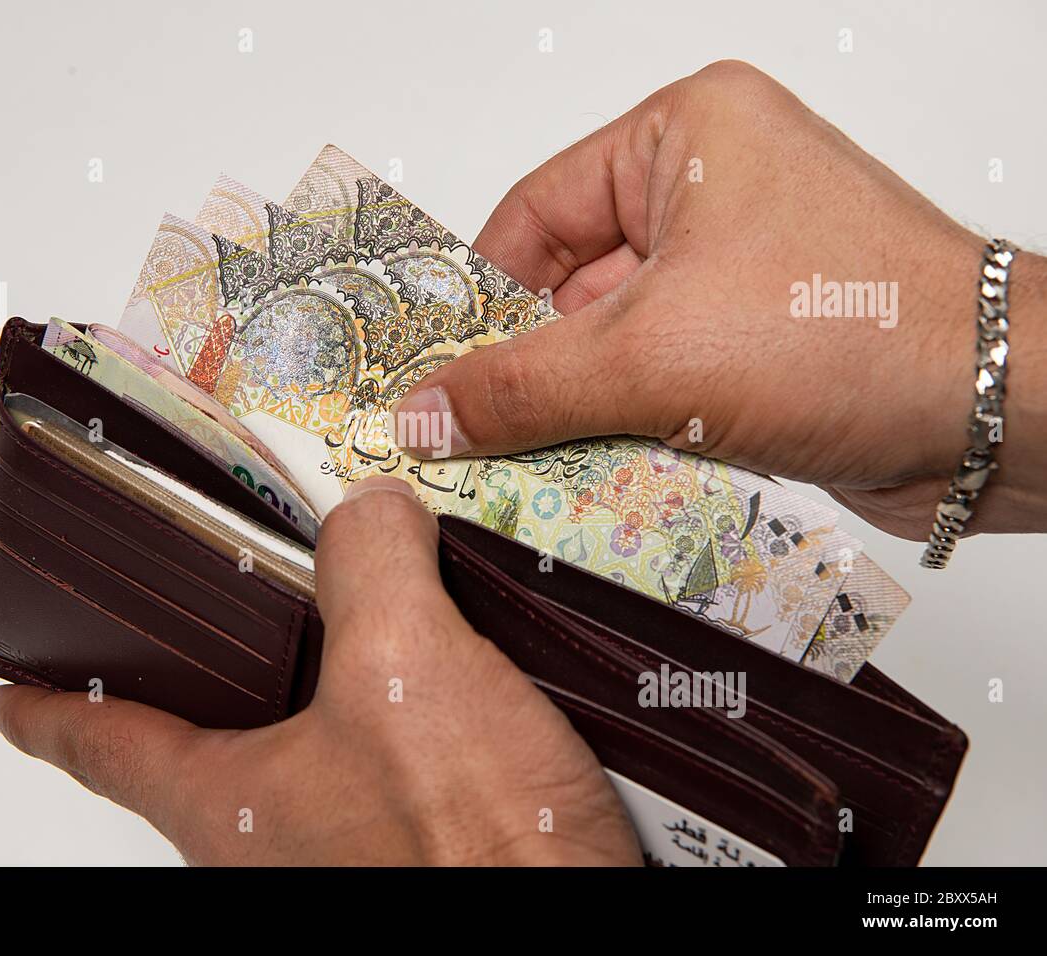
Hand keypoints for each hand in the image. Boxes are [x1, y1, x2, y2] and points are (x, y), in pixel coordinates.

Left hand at [0, 477, 641, 865]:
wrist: (571, 920)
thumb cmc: (463, 846)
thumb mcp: (402, 666)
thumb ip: (371, 564)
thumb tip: (371, 509)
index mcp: (226, 801)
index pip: (99, 745)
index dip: (44, 711)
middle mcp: (271, 835)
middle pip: (201, 737)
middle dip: (201, 664)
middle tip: (212, 595)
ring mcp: (344, 846)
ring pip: (300, 744)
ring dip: (315, 675)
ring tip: (351, 603)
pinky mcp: (418, 844)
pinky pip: (383, 759)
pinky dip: (395, 703)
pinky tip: (450, 662)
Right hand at [394, 61, 1046, 538]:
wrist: (995, 414)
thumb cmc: (854, 332)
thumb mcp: (651, 357)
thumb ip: (522, 388)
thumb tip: (425, 415)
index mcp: (685, 137)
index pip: (535, 212)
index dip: (472, 292)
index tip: (422, 363)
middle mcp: (711, 195)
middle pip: (568, 287)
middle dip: (523, 368)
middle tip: (459, 431)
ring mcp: (739, 274)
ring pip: (611, 347)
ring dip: (572, 412)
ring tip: (515, 466)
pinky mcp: (759, 345)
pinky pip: (657, 385)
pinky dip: (622, 432)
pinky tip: (583, 478)